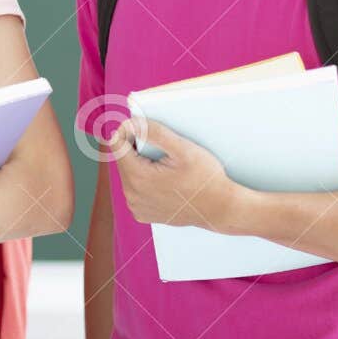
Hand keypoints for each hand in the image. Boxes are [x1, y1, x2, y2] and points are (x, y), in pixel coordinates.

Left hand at [109, 119, 240, 229]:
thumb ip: (154, 132)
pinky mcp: (142, 213)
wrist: (221, 210)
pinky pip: (136, 190)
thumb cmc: (206, 179)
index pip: (116, 144)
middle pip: (123, 159)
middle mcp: (131, 195)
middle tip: (163, 150)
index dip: (128, 131)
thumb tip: (129, 124)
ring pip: (128, 174)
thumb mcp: (184, 149)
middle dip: (137, 149)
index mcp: (137, 177)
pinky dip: (145, 182)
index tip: (143, 128)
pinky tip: (165, 182)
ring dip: (141, 165)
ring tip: (166, 166)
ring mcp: (136, 206)